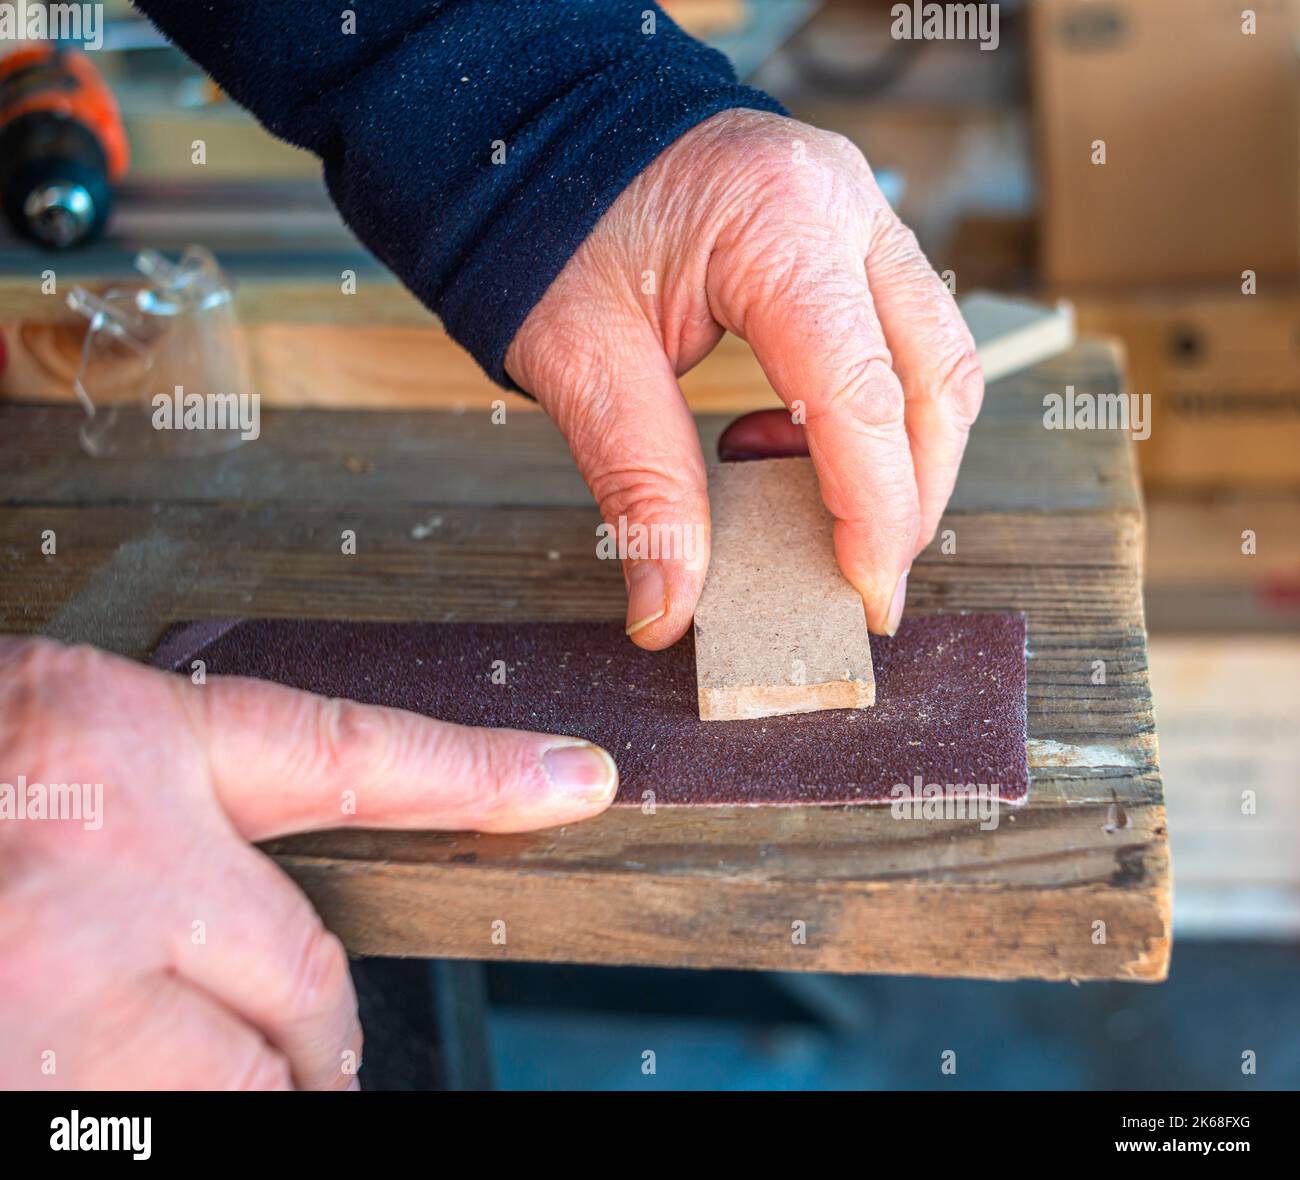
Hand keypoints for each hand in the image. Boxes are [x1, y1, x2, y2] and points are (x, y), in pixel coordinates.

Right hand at [0, 636, 616, 1089]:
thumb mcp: (72, 754)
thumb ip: (190, 821)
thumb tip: (278, 954)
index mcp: (135, 744)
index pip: (357, 753)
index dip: (484, 771)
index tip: (578, 778)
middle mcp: (112, 861)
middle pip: (309, 985)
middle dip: (315, 1037)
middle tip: (305, 1051)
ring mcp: (54, 988)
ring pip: (237, 1086)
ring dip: (245, 1093)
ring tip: (209, 1067)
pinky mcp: (20, 1075)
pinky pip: (146, 1122)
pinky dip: (156, 1112)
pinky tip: (112, 1074)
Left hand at [506, 109, 981, 644]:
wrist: (552, 139)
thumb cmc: (555, 231)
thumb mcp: (580, 361)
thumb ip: (639, 488)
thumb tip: (668, 611)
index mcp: (775, 223)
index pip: (861, 392)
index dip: (876, 510)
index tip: (866, 596)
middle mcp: (843, 205)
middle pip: (936, 376)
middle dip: (910, 495)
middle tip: (859, 576)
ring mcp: (860, 210)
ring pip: (938, 359)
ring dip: (899, 458)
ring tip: (807, 507)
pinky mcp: (853, 233)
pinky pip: (902, 339)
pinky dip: (870, 416)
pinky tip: (786, 443)